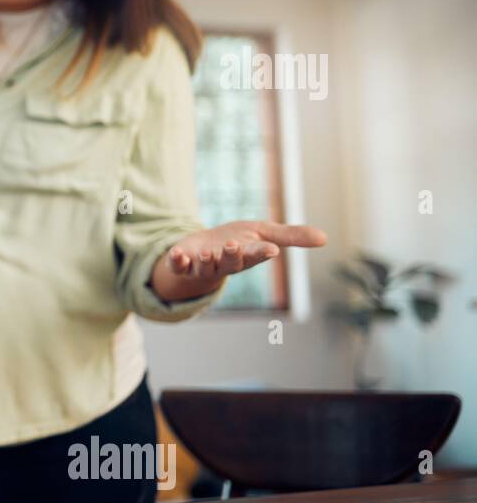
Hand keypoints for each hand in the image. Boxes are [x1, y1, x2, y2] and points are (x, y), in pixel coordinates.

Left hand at [151, 220, 326, 302]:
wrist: (202, 250)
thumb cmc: (237, 242)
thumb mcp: (264, 233)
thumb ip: (292, 236)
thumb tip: (325, 238)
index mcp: (247, 255)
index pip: (257, 254)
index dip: (262, 252)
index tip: (271, 250)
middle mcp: (225, 263)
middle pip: (230, 263)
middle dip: (232, 256)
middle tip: (234, 246)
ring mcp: (203, 266)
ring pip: (205, 268)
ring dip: (205, 262)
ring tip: (205, 254)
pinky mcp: (183, 263)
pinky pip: (179, 267)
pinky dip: (177, 262)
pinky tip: (176, 254)